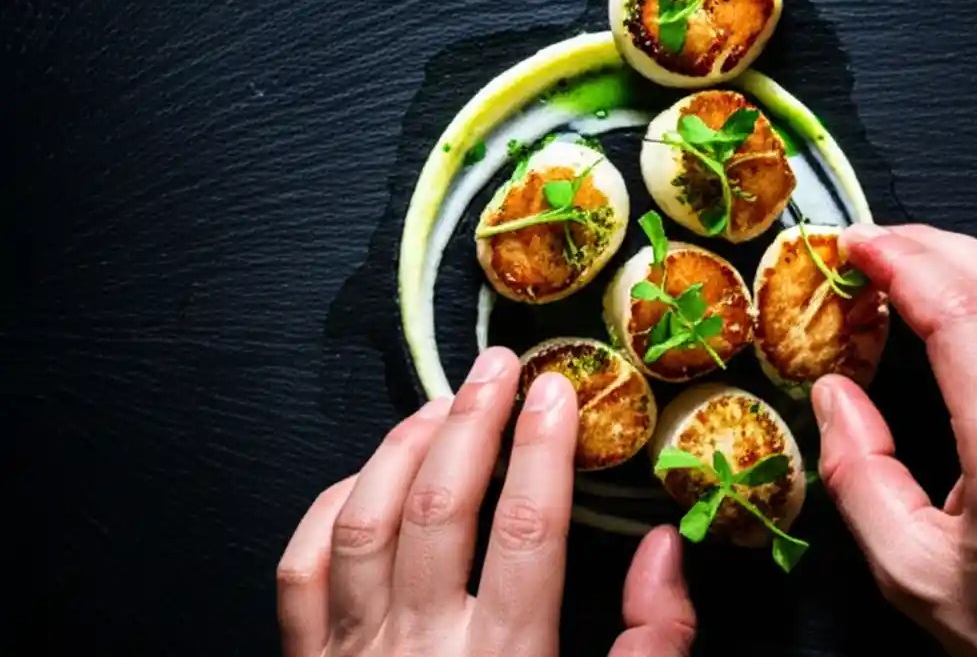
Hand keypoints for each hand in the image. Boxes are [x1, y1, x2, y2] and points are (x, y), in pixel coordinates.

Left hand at [276, 347, 695, 655]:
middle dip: (473, 422)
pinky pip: (299, 571)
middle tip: (501, 366)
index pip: (524, 530)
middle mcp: (419, 652)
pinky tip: (364, 480)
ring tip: (443, 406)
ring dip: (401, 448)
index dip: (543, 449)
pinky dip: (329, 509)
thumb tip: (660, 548)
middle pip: (436, 506)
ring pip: (360, 522)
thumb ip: (652, 648)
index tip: (560, 390)